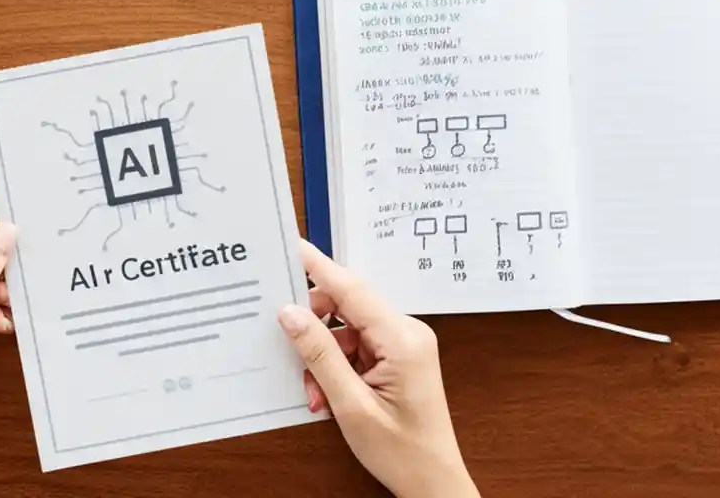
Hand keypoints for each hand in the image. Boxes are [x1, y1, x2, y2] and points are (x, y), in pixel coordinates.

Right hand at [277, 241, 477, 497]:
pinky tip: (325, 394)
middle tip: (288, 349)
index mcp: (403, 339)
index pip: (352, 289)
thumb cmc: (401, 451)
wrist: (432, 484)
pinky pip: (355, 346)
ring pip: (346, 329)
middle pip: (347, 306)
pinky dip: (335, 365)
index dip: (318, 266)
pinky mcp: (398, 357)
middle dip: (313, 328)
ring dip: (322, 355)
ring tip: (313, 392)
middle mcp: (407, 333)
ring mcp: (403, 344)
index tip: (291, 246)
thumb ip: (319, 354)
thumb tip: (289, 313)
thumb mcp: (350, 404)